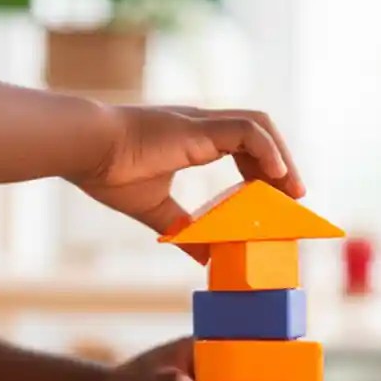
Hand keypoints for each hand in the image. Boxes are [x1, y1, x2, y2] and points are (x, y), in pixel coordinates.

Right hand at [77, 105, 306, 237]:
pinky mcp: (198, 128)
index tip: (275, 196)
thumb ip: (182, 229)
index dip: (263, 168)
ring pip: (259, 126)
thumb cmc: (109, 172)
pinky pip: (247, 131)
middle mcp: (202, 126)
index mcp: (192, 140)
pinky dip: (268, 151)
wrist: (86, 148)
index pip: (242, 145)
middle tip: (294, 196)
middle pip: (259, 133)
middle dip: (281, 163)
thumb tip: (204, 256)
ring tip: (292, 189)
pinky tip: (278, 175)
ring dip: (282, 156)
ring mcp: (201, 123)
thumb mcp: (155, 209)